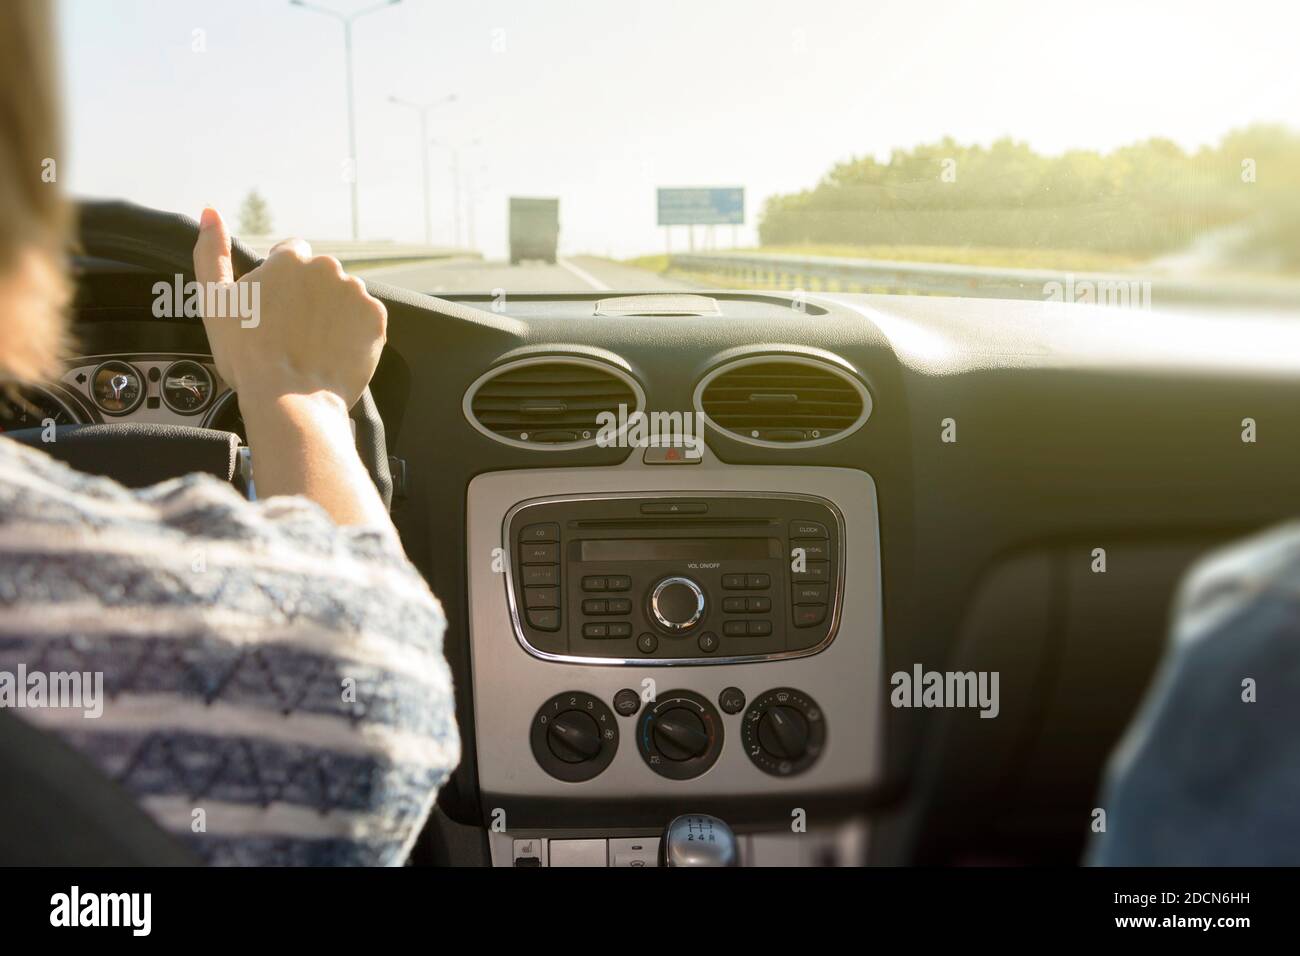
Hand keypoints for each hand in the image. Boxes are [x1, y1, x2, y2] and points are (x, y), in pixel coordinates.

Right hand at [191, 207, 385, 408]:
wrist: (290, 399)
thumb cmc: (248, 355)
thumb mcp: (216, 301)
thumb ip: (212, 252)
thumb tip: (211, 212)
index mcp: (290, 260)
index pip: (291, 253)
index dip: (282, 281)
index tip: (276, 308)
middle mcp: (328, 268)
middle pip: (320, 276)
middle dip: (309, 296)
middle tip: (293, 331)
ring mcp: (356, 294)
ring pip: (344, 297)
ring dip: (333, 313)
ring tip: (314, 344)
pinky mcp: (376, 320)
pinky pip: (365, 320)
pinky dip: (354, 333)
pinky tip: (334, 351)